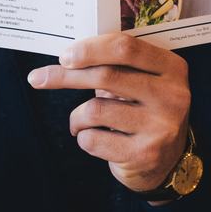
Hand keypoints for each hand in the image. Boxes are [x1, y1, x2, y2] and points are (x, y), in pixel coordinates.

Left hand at [28, 33, 190, 198]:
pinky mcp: (144, 154)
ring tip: (81, 122)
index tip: (64, 56)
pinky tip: (95, 138)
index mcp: (172, 68)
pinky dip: (84, 137)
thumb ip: (116, 65)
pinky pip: (93, 139)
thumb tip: (67, 56)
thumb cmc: (143, 111)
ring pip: (95, 109)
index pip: (126, 48)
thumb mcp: (141, 82)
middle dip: (65, 76)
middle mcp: (172, 96)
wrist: (166, 162)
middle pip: (106, 75)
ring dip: (77, 116)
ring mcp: (160, 126)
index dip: (90, 49)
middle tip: (38, 78)